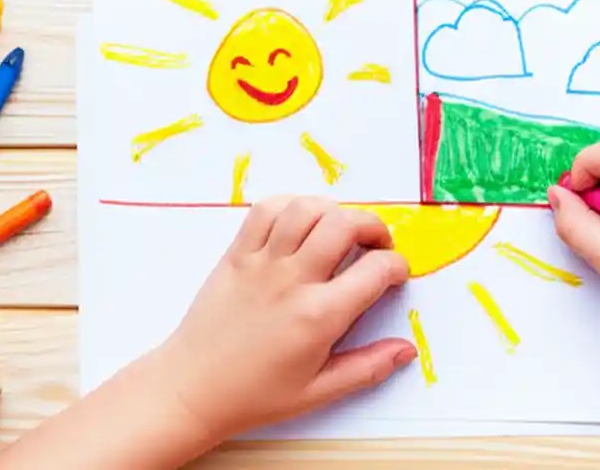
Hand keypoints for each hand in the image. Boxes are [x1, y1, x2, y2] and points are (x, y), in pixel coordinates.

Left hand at [148, 196, 415, 440]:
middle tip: (376, 242)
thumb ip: (367, 368)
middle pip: (343, 224)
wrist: (192, 388)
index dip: (397, 266)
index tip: (395, 274)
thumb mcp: (318, 391)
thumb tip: (407, 349)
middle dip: (372, 225)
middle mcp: (292, 281)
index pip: (375, 270)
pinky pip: (264, 211)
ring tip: (339, 228)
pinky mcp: (235, 255)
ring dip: (332, 210)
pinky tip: (299, 222)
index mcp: (319, 317)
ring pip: (304, 208)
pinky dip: (289, 205)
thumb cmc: (253, 394)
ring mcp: (260, 263)